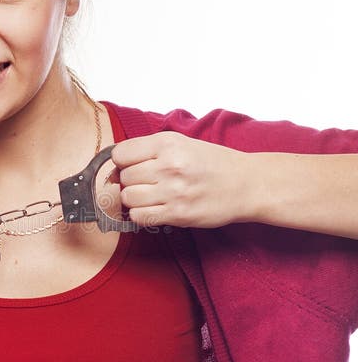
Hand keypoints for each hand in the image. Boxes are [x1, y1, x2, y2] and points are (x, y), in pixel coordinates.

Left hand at [112, 132, 249, 228]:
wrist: (246, 184)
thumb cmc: (214, 164)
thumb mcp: (182, 143)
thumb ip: (149, 151)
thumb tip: (114, 167)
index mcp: (168, 144)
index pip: (120, 154)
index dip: (122, 161)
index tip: (131, 165)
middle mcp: (168, 166)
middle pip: (123, 177)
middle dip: (130, 180)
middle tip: (147, 182)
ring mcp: (173, 191)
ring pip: (128, 198)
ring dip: (134, 199)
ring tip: (151, 195)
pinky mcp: (178, 214)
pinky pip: (139, 217)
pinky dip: (141, 214)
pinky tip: (155, 208)